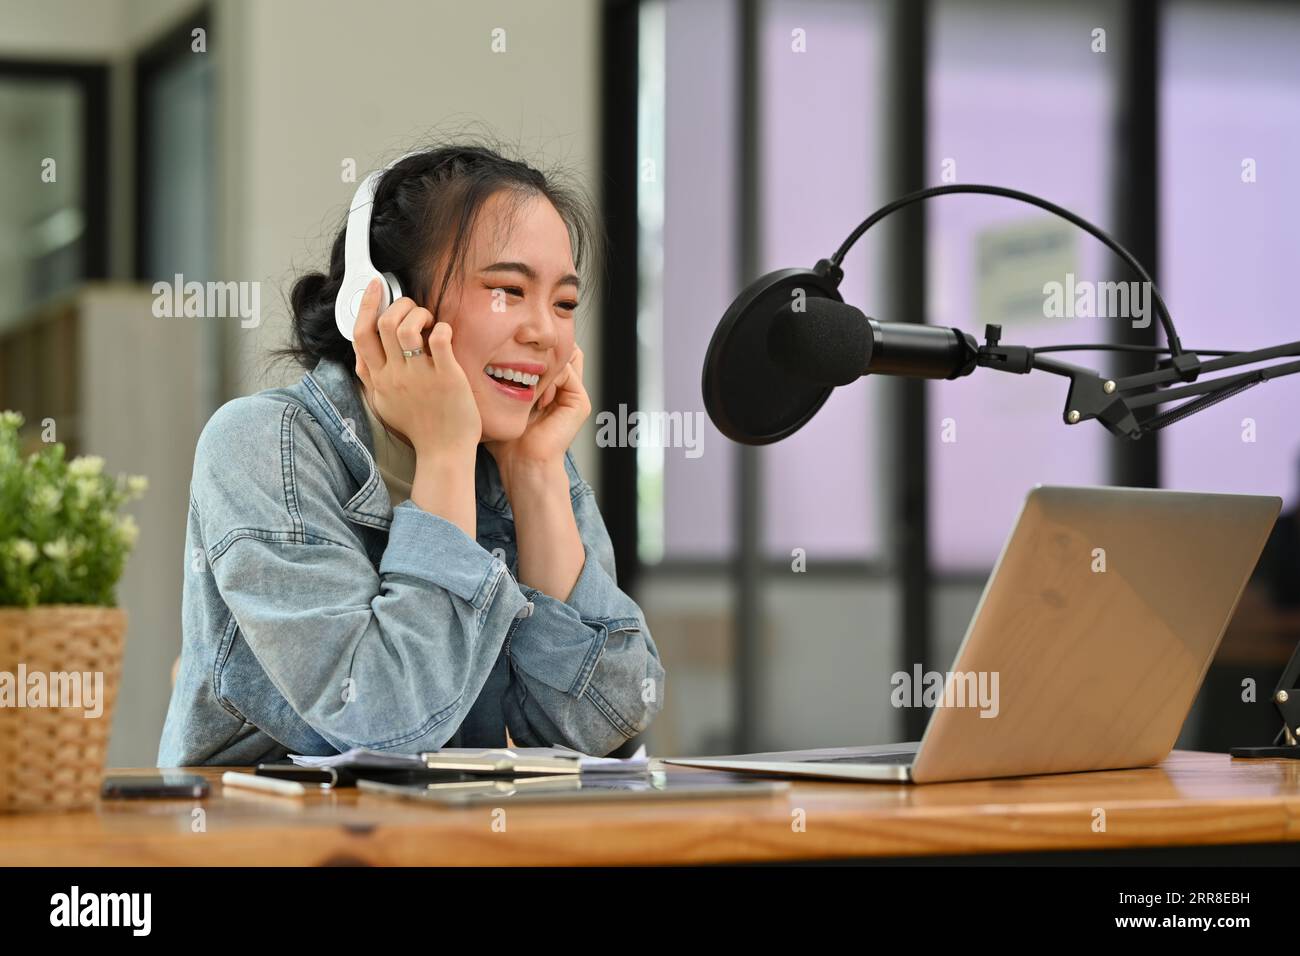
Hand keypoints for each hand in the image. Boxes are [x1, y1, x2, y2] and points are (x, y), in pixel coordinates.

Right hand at [352, 278, 480, 463]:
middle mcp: (395, 376)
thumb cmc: (418, 427)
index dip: (365, 305)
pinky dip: (443, 328)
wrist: (443, 453)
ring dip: (419, 313)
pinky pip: (440, 340)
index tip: (374, 286)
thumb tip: (359, 354)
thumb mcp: (383, 403)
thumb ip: (369, 377)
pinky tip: (446, 334)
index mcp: (379, 379)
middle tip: (414, 309)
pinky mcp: (447, 377)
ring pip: (407, 328)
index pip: (361, 335)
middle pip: (384, 324)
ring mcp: (420, 376)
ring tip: (430, 321)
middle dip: (399, 304)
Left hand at [484, 346, 589, 488]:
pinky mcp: (580, 402)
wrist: (521, 463)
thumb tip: (477, 354)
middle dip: (541, 350)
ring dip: (542, 365)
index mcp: (549, 388)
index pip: (548, 354)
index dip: (533, 347)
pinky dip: (549, 378)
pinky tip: (535, 395)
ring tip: (524, 382)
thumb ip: (498, 380)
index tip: (510, 350)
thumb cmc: (506, 440)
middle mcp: (564, 389)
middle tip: (519, 356)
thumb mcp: (498, 403)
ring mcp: (574, 395)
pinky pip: (566, 373)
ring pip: (564, 357)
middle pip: (561, 352)